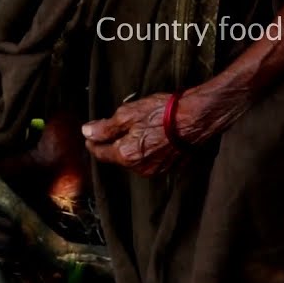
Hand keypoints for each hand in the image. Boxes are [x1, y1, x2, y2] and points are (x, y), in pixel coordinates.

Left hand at [81, 89, 211, 176]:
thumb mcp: (127, 114)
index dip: (93, 142)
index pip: (100, 153)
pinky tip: (151, 134)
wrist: (197, 117)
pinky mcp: (169, 166)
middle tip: (116, 125)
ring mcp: (156, 169)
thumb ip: (105, 127)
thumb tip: (87, 132)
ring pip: (133, 159)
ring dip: (130, 147)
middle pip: (117, 157)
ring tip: (137, 127)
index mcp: (126, 156)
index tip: (91, 133)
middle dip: (113, 143)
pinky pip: (149, 159)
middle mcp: (140, 168)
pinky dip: (146, 149)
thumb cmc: (162, 113)